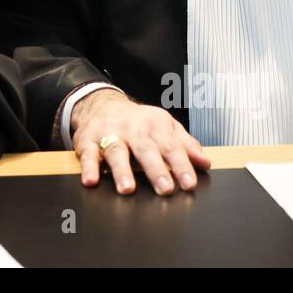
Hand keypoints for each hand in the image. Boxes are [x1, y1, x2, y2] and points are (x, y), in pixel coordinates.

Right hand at [71, 89, 210, 195]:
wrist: (101, 103)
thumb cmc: (138, 122)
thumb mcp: (165, 128)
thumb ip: (185, 145)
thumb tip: (205, 163)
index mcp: (156, 125)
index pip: (171, 146)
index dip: (181, 166)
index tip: (189, 184)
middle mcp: (133, 128)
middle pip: (146, 149)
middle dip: (155, 169)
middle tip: (165, 188)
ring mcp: (109, 133)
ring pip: (116, 151)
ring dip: (122, 170)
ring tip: (128, 189)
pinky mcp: (87, 139)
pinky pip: (88, 154)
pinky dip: (89, 167)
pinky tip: (91, 181)